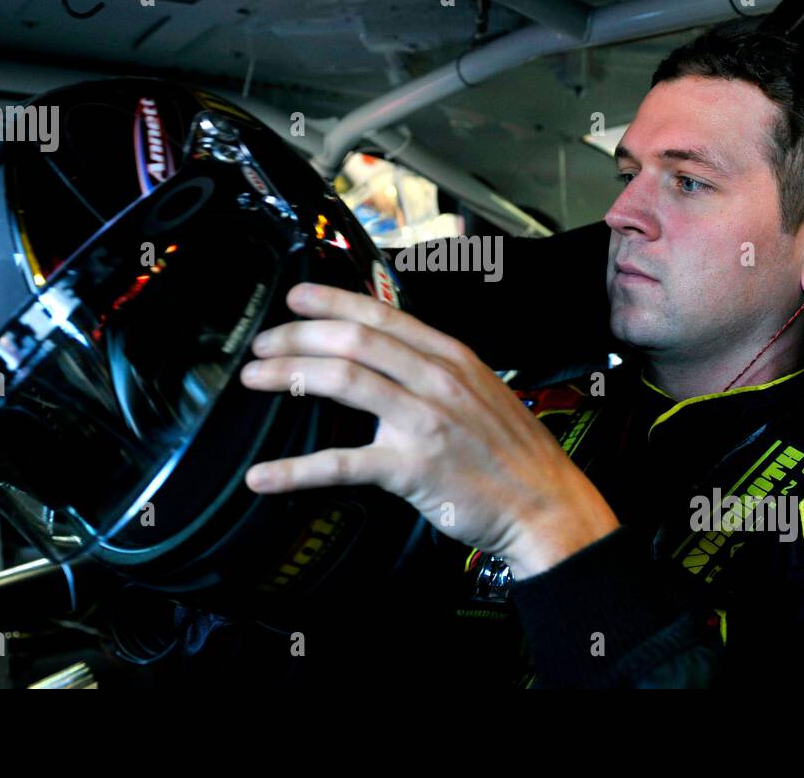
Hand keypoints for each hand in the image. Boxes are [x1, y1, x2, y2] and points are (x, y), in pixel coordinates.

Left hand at [238, 283, 619, 579]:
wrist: (547, 504)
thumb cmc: (512, 453)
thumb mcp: (482, 390)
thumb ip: (435, 370)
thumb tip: (387, 357)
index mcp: (451, 357)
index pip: (382, 314)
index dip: (332, 301)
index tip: (295, 298)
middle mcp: (436, 380)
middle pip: (354, 339)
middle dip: (298, 335)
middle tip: (263, 344)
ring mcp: (424, 422)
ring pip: (344, 379)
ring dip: (290, 374)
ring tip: (255, 379)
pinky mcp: (412, 469)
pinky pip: (342, 463)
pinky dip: (296, 469)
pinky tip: (264, 476)